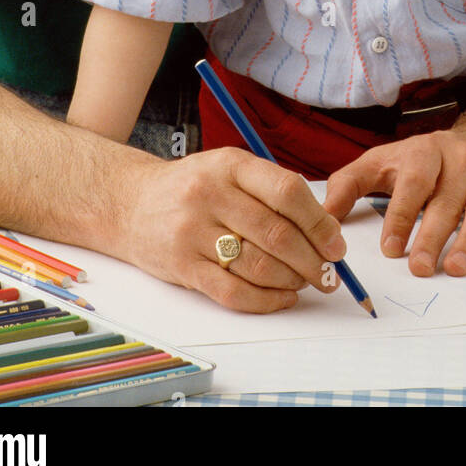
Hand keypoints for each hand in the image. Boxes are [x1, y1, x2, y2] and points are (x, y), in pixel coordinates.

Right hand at [120, 149, 347, 312]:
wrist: (130, 203)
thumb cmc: (193, 187)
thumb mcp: (229, 169)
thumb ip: (271, 190)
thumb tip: (324, 229)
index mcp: (230, 164)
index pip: (287, 192)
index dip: (319, 222)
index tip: (335, 243)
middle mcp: (210, 194)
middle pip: (277, 234)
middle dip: (312, 260)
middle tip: (328, 273)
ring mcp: (193, 231)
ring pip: (259, 266)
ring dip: (292, 281)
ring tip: (304, 283)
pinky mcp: (182, 266)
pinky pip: (233, 292)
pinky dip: (265, 300)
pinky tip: (281, 297)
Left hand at [323, 121, 465, 275]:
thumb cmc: (430, 161)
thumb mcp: (388, 161)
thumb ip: (352, 183)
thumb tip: (321, 215)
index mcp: (426, 150)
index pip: (414, 180)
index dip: (401, 213)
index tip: (389, 247)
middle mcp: (463, 158)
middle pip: (446, 200)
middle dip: (431, 235)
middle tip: (418, 268)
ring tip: (456, 269)